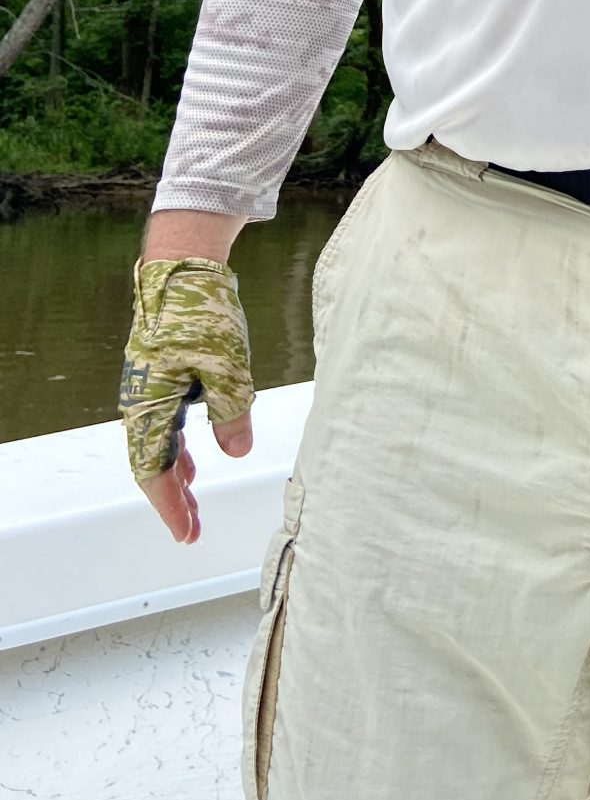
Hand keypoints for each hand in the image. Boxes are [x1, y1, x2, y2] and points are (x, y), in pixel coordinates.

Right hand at [120, 244, 254, 543]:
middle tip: (193, 532)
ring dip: (177, 475)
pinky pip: (167, 422)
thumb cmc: (201, 312)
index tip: (187, 533)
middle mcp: (143, 401)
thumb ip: (233, 412)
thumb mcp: (228, 366)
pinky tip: (195, 460)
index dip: (171, 506)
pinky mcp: (164, 374)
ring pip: (160, 444)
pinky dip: (179, 446)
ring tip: (194, 503)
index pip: (154, 471)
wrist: (183, 267)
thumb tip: (236, 452)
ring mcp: (151, 388)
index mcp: (150, 405)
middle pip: (154, 464)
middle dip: (174, 500)